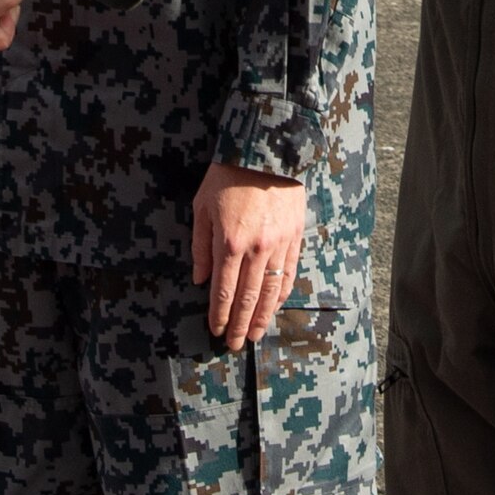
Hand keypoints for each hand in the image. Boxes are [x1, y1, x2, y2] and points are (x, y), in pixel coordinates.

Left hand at [192, 163, 305, 351]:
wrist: (265, 150)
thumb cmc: (227, 176)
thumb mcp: (202, 206)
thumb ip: (201, 246)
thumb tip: (200, 280)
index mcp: (228, 242)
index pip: (222, 290)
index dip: (218, 314)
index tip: (214, 330)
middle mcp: (255, 249)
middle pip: (246, 298)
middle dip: (238, 324)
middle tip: (233, 344)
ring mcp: (278, 245)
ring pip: (270, 292)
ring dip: (261, 317)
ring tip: (254, 335)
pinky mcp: (294, 238)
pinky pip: (288, 274)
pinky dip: (281, 295)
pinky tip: (274, 308)